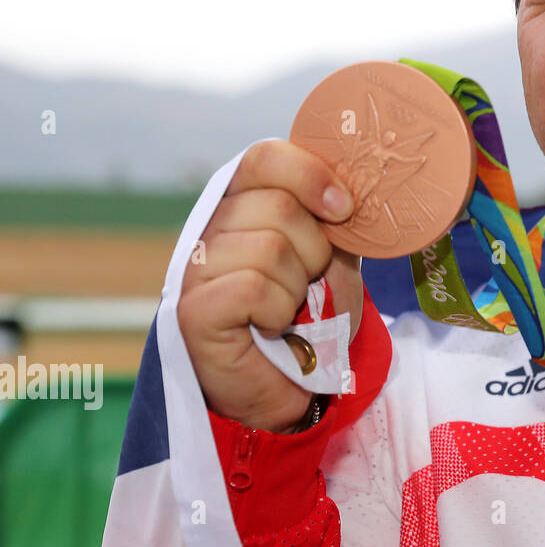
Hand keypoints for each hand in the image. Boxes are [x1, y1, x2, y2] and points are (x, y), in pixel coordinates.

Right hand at [177, 140, 361, 431]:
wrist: (296, 389)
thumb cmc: (314, 321)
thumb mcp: (335, 260)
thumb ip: (334, 222)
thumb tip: (349, 192)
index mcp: (244, 206)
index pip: (264, 158)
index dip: (308, 174)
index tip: (343, 208)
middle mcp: (211, 229)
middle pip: (276, 204)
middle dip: (314, 250)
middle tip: (309, 285)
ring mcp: (195, 268)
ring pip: (269, 247)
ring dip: (297, 287)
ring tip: (288, 310)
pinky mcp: (192, 310)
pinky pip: (253, 286)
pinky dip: (277, 311)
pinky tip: (270, 327)